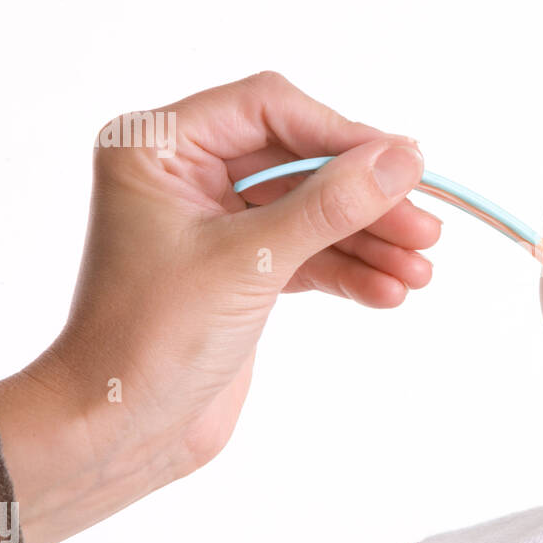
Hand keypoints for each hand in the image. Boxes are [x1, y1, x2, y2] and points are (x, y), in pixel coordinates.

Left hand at [0, 71, 441, 542]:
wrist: (117, 433)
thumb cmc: (149, 340)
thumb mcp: (250, 263)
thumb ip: (330, 205)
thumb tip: (404, 158)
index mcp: (160, 147)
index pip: (269, 109)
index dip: (341, 134)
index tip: (403, 165)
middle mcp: (186, 173)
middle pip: (301, 162)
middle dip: (366, 199)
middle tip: (425, 229)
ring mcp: (216, 221)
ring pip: (312, 210)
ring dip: (368, 240)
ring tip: (420, 271)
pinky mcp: (242, 269)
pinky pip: (308, 251)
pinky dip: (348, 270)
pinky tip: (388, 291)